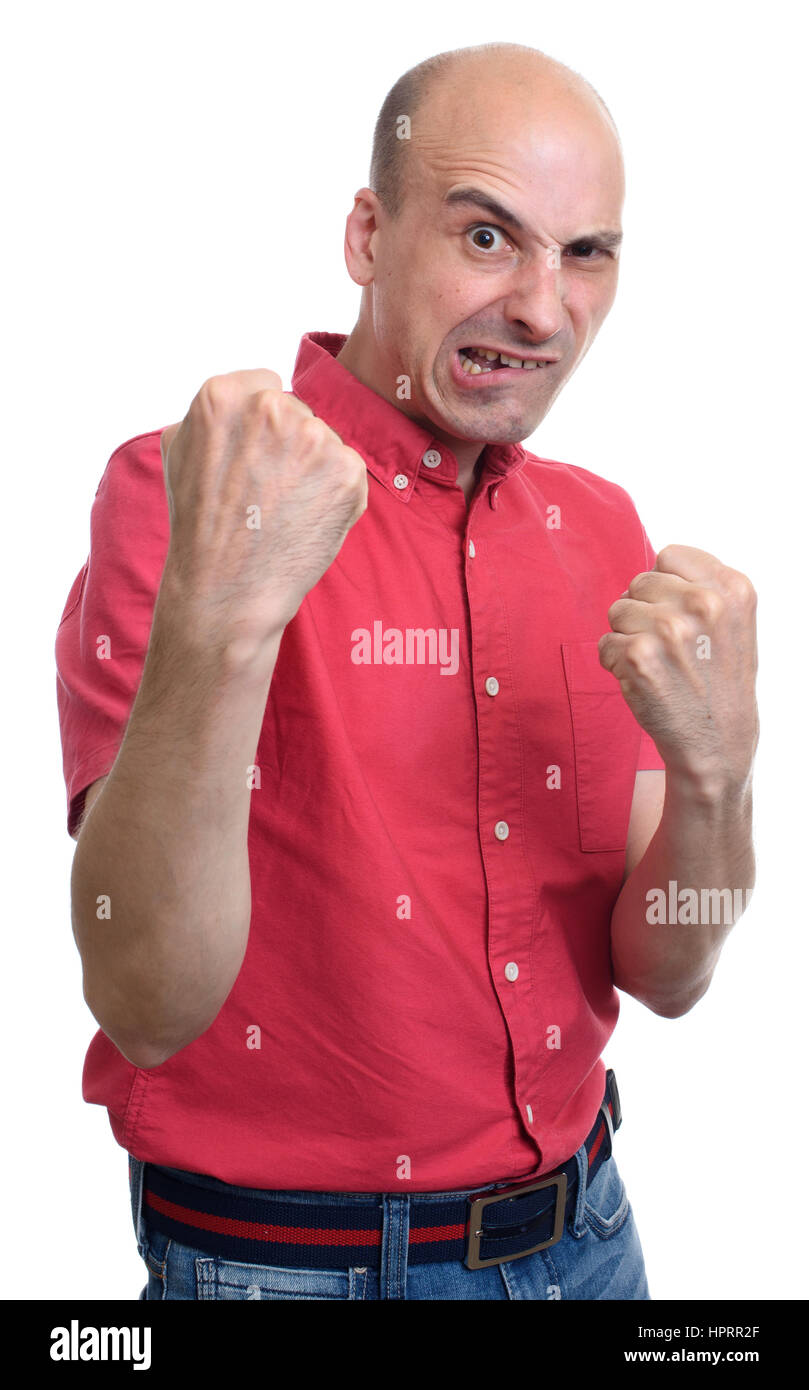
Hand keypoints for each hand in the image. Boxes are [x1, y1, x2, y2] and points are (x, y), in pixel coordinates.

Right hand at [159, 370, 367, 644]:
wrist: (228, 589)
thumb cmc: (200, 525)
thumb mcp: (179, 450)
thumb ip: (213, 413)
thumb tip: (243, 396)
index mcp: (223, 395)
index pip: (264, 386)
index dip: (261, 427)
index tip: (253, 457)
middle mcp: (270, 407)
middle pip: (297, 411)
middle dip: (288, 445)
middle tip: (267, 491)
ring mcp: (313, 437)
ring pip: (324, 440)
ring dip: (313, 469)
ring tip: (284, 509)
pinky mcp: (347, 470)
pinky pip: (347, 470)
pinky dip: (335, 494)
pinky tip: (307, 518)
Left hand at [598, 545, 757, 790]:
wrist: (716, 743)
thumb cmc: (719, 681)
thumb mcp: (732, 623)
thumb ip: (700, 587)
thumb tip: (653, 565)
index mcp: (732, 588)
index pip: (670, 556)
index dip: (665, 587)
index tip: (678, 615)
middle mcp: (703, 603)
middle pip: (639, 582)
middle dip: (644, 612)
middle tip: (668, 648)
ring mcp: (670, 629)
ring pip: (618, 610)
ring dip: (628, 637)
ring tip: (658, 664)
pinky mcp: (639, 655)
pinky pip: (605, 643)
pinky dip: (616, 664)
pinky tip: (645, 682)